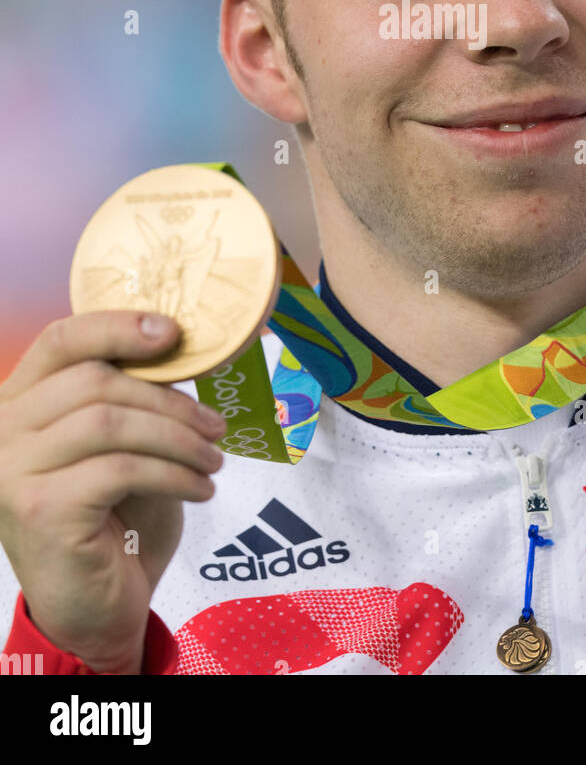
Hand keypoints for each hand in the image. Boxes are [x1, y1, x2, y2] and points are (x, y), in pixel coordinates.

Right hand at [0, 311, 225, 672]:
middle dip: (169, 400)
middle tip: (215, 425)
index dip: (118, 326)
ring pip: (109, 423)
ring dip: (177, 438)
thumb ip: (130, 399)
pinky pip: (119, 469)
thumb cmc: (112, 519)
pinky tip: (199, 488)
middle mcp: (3, 431)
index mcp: (19, 401)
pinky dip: (172, 473)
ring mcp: (12, 470)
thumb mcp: (122, 445)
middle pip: (95, 381)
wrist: (94, 608)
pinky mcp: (39, 508)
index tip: (174, 332)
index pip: (62, 340)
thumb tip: (179, 349)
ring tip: (213, 459)